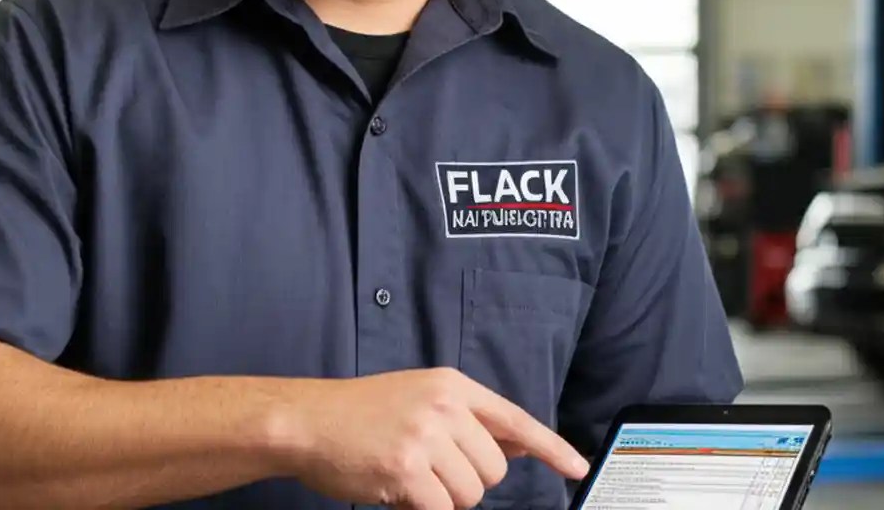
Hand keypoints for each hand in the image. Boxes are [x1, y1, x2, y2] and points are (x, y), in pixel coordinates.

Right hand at [279, 367, 588, 509]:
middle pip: (494, 470)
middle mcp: (445, 407)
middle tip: (428, 471)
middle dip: (466, 483)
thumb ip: (472, 422)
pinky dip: (423, 509)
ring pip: (470, 495)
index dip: (551, 447)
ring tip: (408, 476)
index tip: (577, 467)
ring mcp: (426, 437)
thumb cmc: (361, 415)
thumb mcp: (422, 401)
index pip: (515, 419)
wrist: (306, 420)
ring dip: (443, 500)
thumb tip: (522, 445)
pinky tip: (397, 490)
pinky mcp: (407, 469)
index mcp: (452, 386)